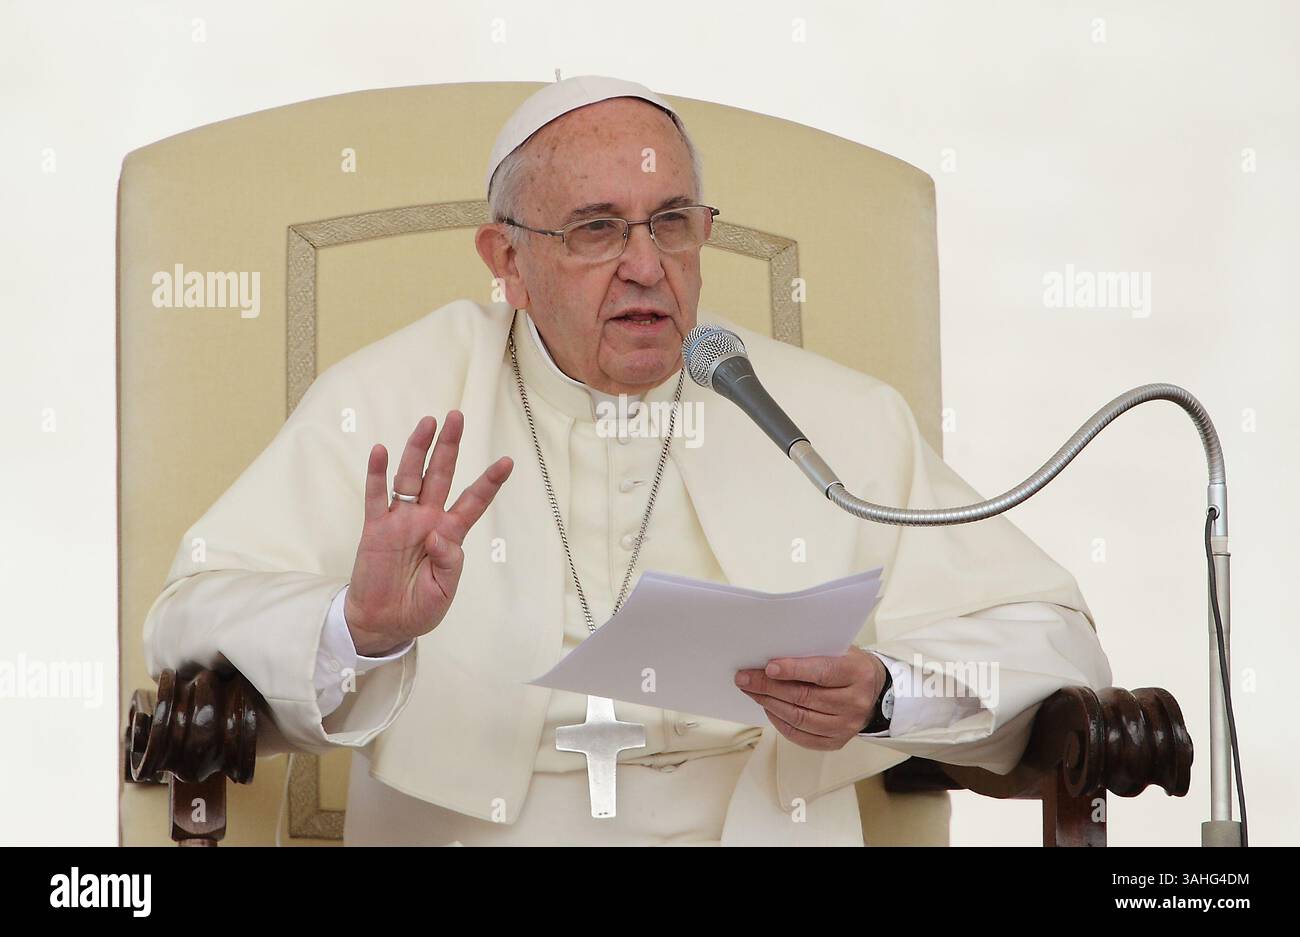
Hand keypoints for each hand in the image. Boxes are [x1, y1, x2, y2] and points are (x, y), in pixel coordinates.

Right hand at [344, 411, 512, 654]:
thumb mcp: (444, 591)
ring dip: (418, 449)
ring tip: (428, 423)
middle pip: (441, 475)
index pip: (473, 501)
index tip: (507, 461)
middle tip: (457, 416)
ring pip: (410, 476)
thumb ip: (449, 563)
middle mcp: (427, 519)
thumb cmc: (418, 607)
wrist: (383, 623)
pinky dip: (377, 473)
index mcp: (450, 534)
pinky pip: (375, 495)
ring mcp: (400, 520)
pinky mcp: (375, 528)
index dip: (489, 483)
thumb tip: (439, 534)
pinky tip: (380, 450)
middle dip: (450, 446)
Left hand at [734, 646, 887, 750]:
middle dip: (769, 687)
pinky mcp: (837, 741)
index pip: (822, 672)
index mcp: (857, 673)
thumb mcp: (840, 650)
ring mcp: (847, 725)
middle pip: (805, 697)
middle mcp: (855, 702)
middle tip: (745, 679)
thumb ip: (813, 652)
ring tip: (752, 692)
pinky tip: (769, 708)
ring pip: (800, 718)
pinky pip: (802, 736)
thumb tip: (772, 658)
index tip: (768, 667)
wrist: (874, 691)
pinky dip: (780, 722)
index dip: (793, 670)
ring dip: (770, 704)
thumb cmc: (850, 666)